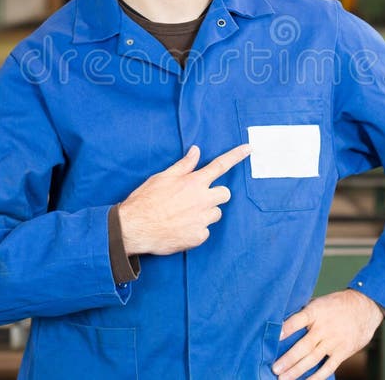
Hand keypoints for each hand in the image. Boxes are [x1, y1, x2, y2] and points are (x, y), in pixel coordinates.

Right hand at [118, 144, 250, 255]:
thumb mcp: (162, 177)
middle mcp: (202, 199)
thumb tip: (196, 151)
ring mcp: (202, 219)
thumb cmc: (146, 200)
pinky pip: (205, 231)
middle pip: (225, 194)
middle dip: (215, 195)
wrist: (135, 228)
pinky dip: (196, 230)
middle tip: (197, 199)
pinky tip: (180, 228)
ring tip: (184, 215)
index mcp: (194, 182)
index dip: (236, 155)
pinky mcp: (199, 236)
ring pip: (215, 213)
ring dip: (205, 213)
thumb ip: (183, 165)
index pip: (220, 165)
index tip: (249, 148)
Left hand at [272, 289, 382, 379]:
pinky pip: (328, 367)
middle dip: (288, 359)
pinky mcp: (342, 352)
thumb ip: (305, 313)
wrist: (365, 307)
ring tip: (284, 378)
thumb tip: (284, 323)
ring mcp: (334, 341)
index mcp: (316, 312)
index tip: (275, 336)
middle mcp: (324, 328)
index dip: (287, 328)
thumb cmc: (338, 304)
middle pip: (304, 346)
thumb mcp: (320, 302)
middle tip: (275, 369)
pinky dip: (317, 377)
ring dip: (297, 370)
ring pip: (313, 359)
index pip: (299, 319)